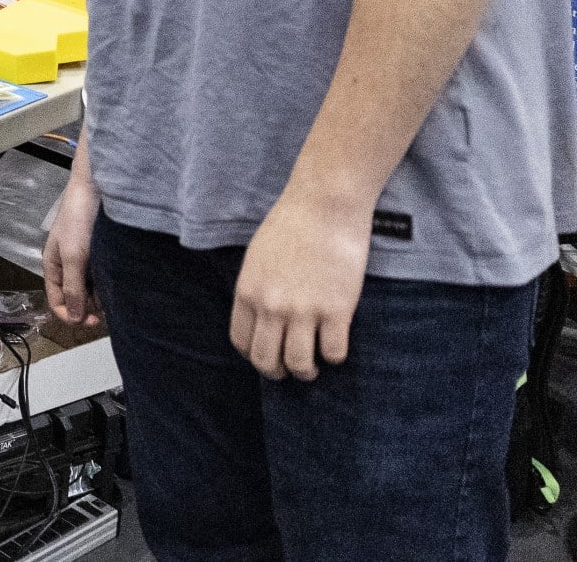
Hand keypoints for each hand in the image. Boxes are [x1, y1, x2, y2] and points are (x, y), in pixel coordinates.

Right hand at [42, 157, 102, 326]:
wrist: (96, 189)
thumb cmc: (78, 220)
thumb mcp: (73, 257)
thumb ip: (73, 288)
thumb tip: (73, 319)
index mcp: (53, 266)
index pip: (57, 301)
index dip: (70, 315)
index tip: (90, 321)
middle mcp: (68, 265)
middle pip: (75, 297)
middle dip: (88, 307)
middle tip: (106, 313)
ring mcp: (85, 259)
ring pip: (91, 287)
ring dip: (101, 295)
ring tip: (114, 295)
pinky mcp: (100, 252)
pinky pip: (103, 275)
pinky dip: (109, 282)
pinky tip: (119, 281)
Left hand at [230, 185, 369, 379]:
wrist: (323, 205)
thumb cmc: (292, 225)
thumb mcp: (258, 258)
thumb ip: (258, 288)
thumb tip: (263, 317)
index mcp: (247, 292)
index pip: (241, 342)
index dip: (253, 356)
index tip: (267, 356)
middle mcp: (270, 306)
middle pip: (266, 360)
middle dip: (277, 372)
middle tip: (290, 370)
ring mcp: (303, 310)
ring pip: (299, 364)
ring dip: (306, 371)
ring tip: (314, 366)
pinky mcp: (336, 310)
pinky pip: (334, 353)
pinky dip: (335, 356)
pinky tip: (336, 345)